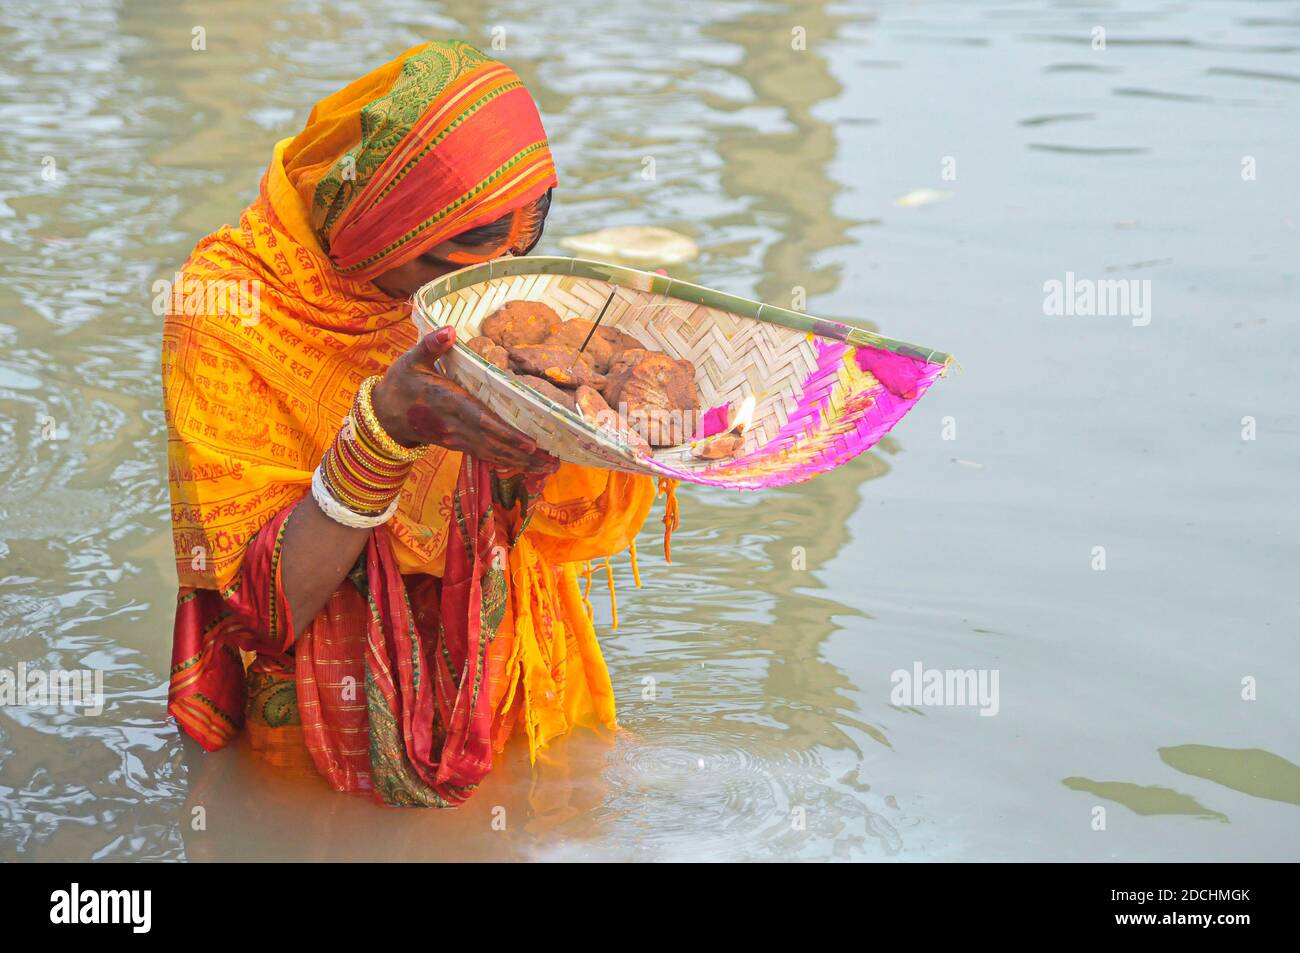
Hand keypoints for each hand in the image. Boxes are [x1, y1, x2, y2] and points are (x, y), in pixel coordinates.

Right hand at [372, 326, 559, 472]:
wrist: (383, 414)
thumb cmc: (401, 382)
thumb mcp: (411, 359)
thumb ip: (431, 344)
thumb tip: (450, 330)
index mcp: (446, 400)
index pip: (480, 419)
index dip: (504, 432)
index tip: (528, 441)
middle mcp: (454, 424)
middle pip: (492, 442)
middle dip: (522, 453)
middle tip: (552, 461)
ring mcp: (455, 438)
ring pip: (491, 452)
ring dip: (520, 462)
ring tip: (548, 466)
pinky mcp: (456, 444)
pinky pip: (484, 455)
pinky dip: (506, 461)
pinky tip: (527, 465)